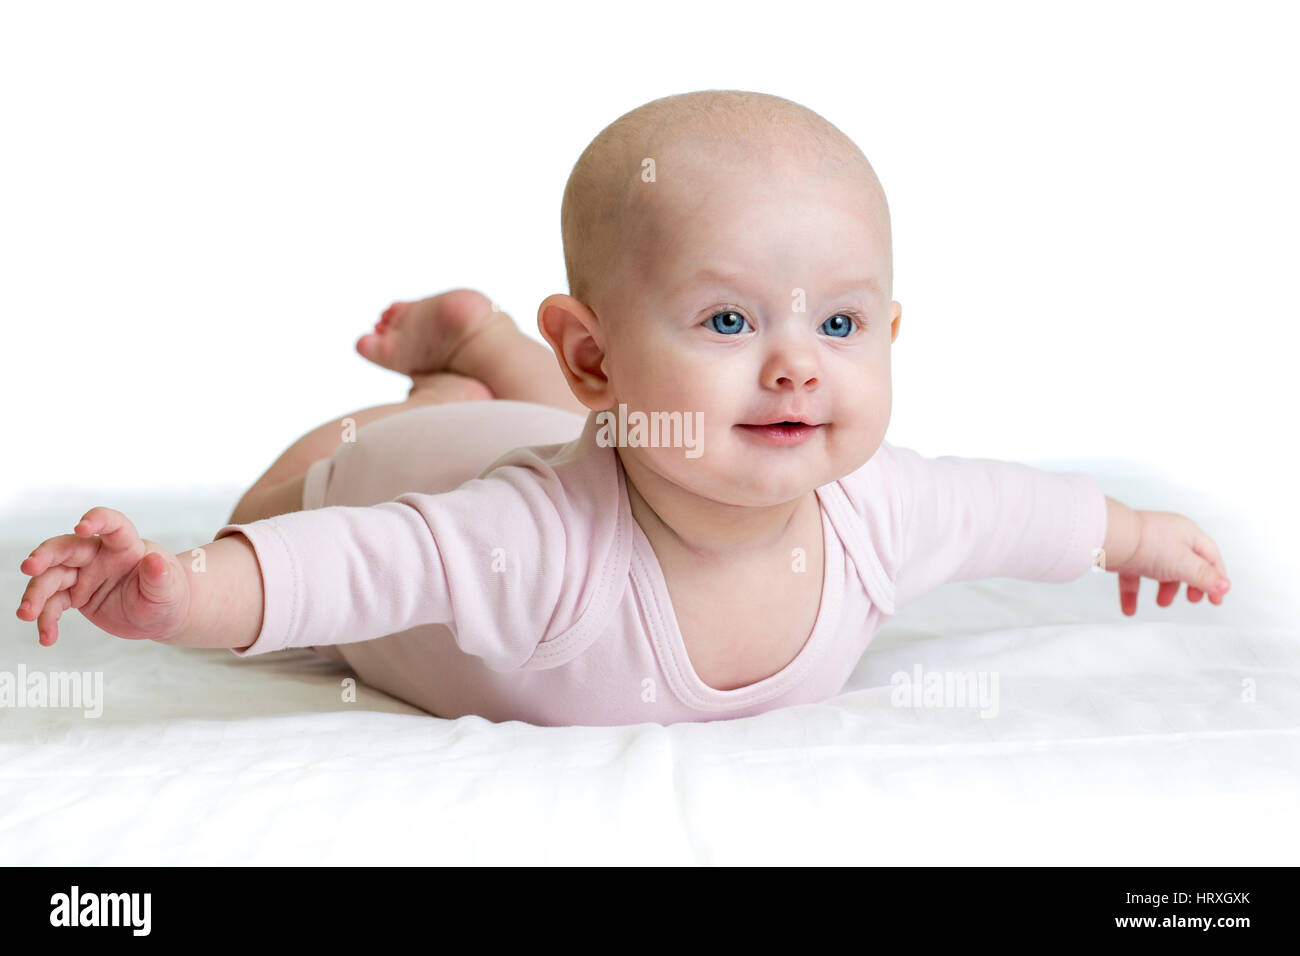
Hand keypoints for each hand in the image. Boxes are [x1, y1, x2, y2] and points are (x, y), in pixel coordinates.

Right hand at [15, 506, 189, 645]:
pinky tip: (46, 638)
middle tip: (29, 568)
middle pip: (66, 548)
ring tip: (26, 615)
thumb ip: (160, 576)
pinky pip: (54, 605)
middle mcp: (99, 556)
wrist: (160, 615)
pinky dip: (46, 620)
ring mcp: (84, 575)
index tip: (81, 527)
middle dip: (45, 556)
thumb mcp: (168, 590)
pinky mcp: (75, 596)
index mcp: (125, 546)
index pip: (111, 525)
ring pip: (51, 578)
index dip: (96, 520)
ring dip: (35, 594)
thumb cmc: (168, 595)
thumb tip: (155, 561)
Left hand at [1106, 510, 1229, 615]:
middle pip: (1186, 563)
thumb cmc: (1148, 545)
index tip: (1216, 599)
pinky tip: (1130, 610)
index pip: (1210, 556)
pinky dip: (1133, 593)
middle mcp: (1167, 536)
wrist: (1109, 539)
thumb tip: (1224, 586)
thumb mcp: (1183, 564)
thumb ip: (1204, 576)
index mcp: (1187, 533)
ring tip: (1162, 603)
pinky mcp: (1126, 554)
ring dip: (1164, 589)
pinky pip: (1133, 576)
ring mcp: (1146, 545)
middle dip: (1191, 584)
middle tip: (1193, 600)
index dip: (1216, 578)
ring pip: (1160, 570)